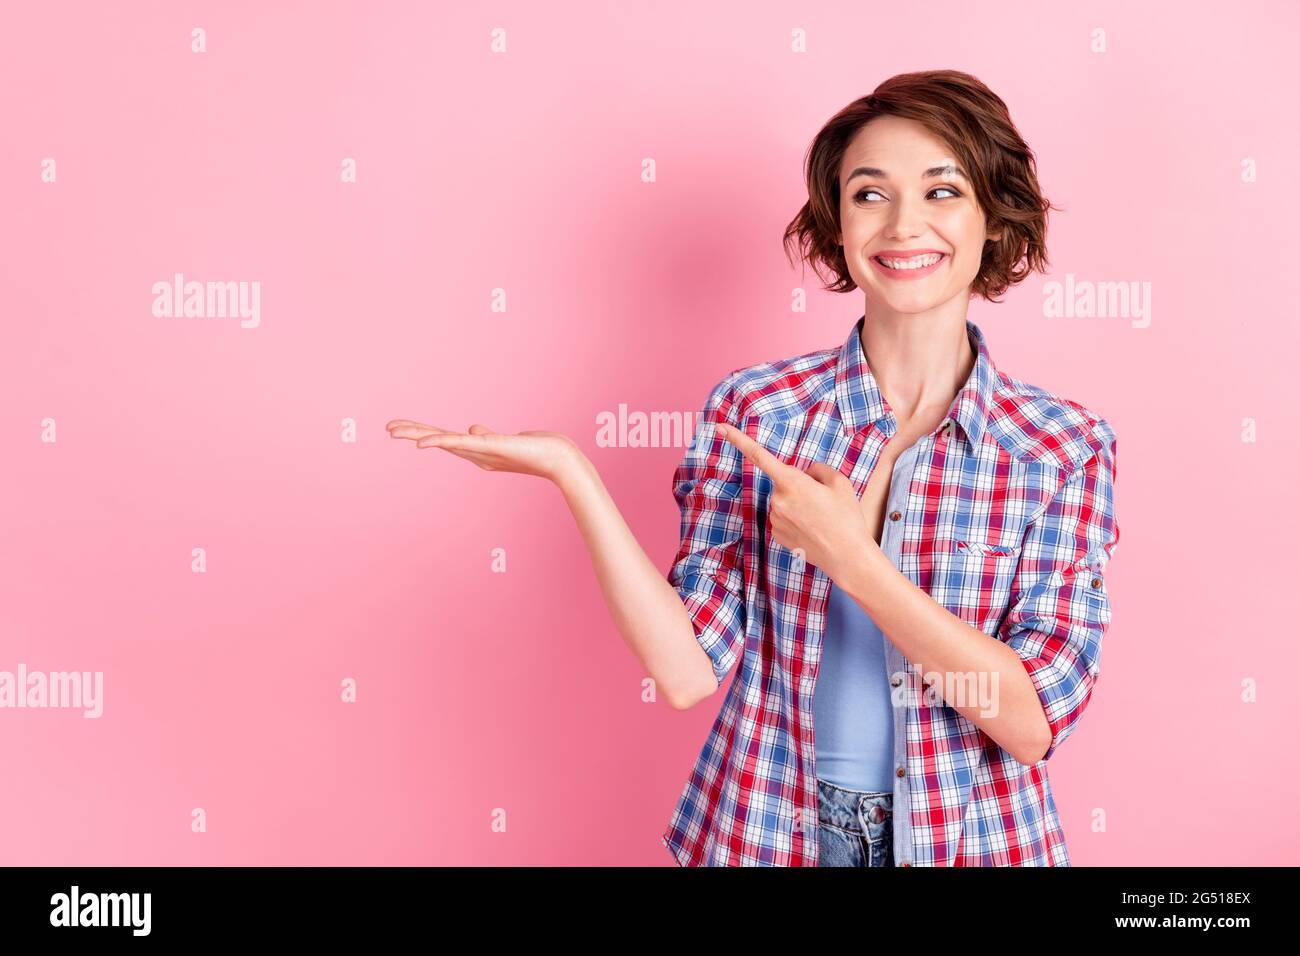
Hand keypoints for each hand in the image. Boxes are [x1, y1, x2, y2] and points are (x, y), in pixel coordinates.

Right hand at [386, 419, 580, 483]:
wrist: (559, 460)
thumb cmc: (537, 450)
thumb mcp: (507, 440)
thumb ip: (486, 436)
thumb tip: (471, 428)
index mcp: (477, 451)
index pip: (444, 439)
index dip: (422, 432)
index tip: (400, 427)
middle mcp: (475, 455)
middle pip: (438, 441)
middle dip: (412, 433)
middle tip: (387, 428)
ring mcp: (481, 452)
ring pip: (443, 442)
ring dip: (418, 435)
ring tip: (394, 431)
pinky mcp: (490, 447)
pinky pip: (460, 444)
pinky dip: (440, 442)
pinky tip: (422, 442)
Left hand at [715, 422, 873, 581]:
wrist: (847, 556)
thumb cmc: (846, 517)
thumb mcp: (839, 482)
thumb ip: (817, 469)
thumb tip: (805, 474)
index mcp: (792, 482)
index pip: (759, 456)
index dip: (738, 440)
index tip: (720, 428)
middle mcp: (777, 500)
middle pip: (785, 483)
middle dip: (800, 487)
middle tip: (823, 502)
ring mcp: (774, 519)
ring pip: (784, 501)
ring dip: (799, 505)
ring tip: (821, 518)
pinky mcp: (776, 535)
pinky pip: (784, 518)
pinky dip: (796, 521)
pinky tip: (812, 530)